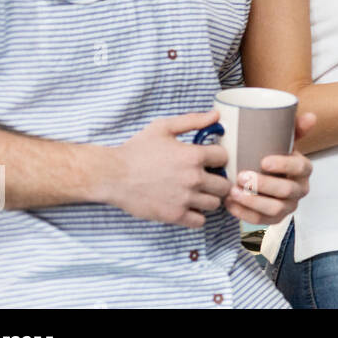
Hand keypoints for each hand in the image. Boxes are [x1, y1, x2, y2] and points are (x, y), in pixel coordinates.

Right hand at [105, 110, 232, 227]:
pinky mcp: (174, 215)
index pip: (224, 158)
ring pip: (215, 204)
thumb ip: (192, 120)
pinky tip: (187, 207)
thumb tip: (216, 115)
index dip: (217, 157)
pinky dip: (196, 216)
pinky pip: (200, 221)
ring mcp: (185, 199)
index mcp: (193, 155)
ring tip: (196, 193)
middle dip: (218, 180)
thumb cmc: (136, 150)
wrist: (112, 175)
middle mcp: (193, 178)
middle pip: (224, 185)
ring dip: (208, 198)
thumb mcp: (163, 127)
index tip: (209, 160)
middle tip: (207, 179)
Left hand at [225, 112, 315, 224]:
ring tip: (233, 192)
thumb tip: (311, 116)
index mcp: (303, 169)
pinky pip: (260, 221)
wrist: (263, 174)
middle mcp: (299, 189)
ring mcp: (288, 206)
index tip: (264, 161)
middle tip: (241, 176)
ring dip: (252, 201)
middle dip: (262, 185)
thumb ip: (293, 127)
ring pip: (274, 209)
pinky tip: (230, 204)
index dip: (283, 165)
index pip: (300, 167)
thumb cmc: (272, 154)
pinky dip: (244, 214)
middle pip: (286, 191)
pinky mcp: (273, 219)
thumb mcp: (282, 139)